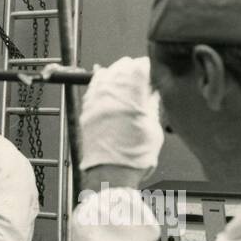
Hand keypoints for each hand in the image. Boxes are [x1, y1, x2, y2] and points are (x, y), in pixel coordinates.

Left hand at [80, 56, 164, 172]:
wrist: (110, 175)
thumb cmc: (134, 157)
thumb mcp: (154, 129)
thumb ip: (152, 105)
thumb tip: (152, 91)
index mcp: (132, 97)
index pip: (140, 66)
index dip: (149, 68)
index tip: (153, 73)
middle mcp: (112, 94)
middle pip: (123, 66)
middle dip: (134, 69)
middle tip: (142, 78)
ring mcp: (96, 100)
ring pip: (107, 72)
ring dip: (118, 73)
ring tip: (126, 82)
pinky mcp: (87, 108)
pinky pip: (93, 85)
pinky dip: (102, 82)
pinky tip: (108, 84)